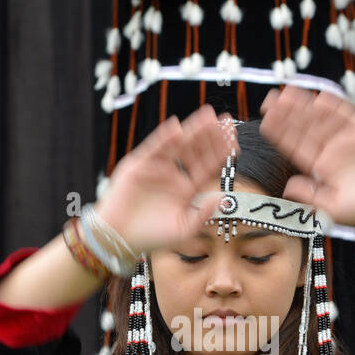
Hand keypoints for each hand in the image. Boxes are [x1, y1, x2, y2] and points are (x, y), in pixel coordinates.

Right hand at [95, 106, 231, 255]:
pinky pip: (154, 149)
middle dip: (210, 136)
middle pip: (196, 151)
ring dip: (192, 131)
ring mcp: (157, 168)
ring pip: (178, 145)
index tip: (235, 141)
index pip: (208, 167)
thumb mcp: (183, 228)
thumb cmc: (151, 237)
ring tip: (207, 116)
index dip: (220, 154)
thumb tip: (222, 197)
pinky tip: (177, 128)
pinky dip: (164, 138)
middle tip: (226, 120)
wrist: (119, 238)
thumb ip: (203, 213)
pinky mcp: (139, 165)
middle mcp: (174, 175)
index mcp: (187, 189)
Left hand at [259, 87, 354, 231]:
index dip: (280, 133)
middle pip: (304, 127)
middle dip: (287, 114)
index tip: (265, 121)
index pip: (295, 146)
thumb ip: (310, 197)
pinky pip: (347, 114)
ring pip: (321, 117)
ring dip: (305, 106)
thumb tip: (288, 186)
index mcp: (319, 167)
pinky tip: (320, 98)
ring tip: (288, 93)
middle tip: (269, 100)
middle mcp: (330, 150)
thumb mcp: (334, 208)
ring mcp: (347, 138)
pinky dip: (335, 106)